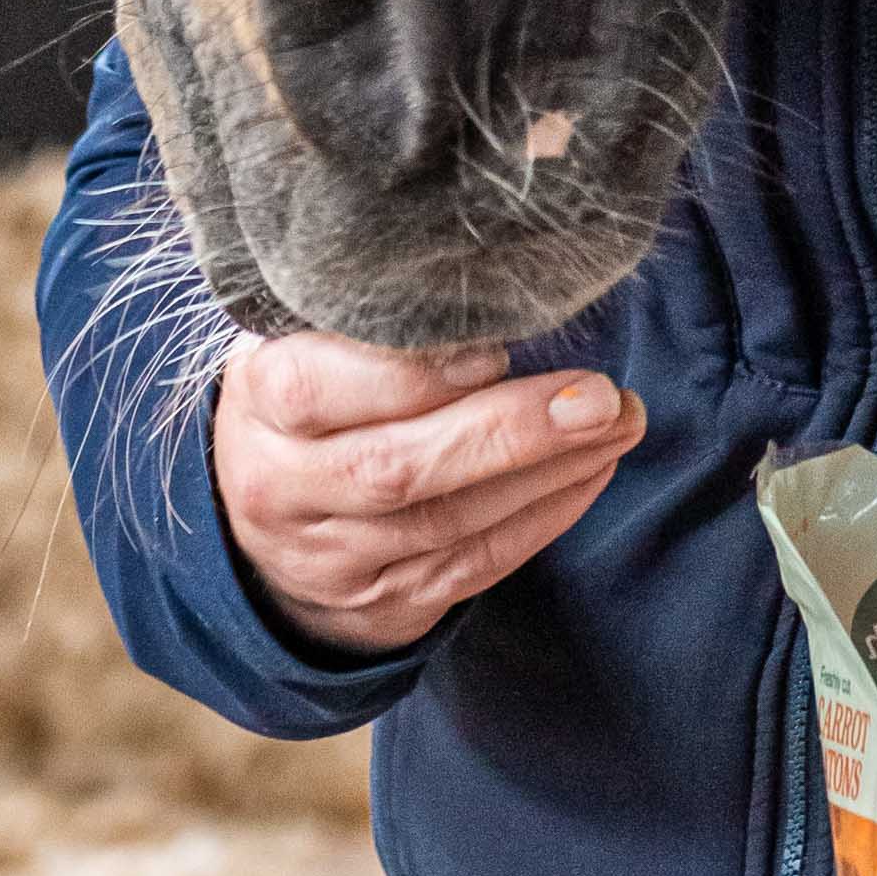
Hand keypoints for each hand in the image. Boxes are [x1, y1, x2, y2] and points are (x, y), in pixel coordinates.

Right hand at [210, 331, 646, 654]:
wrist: (267, 515)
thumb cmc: (308, 392)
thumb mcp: (302, 336)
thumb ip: (363, 312)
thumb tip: (476, 276)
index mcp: (257, 403)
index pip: (315, 390)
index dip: (411, 374)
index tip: (496, 348)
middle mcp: (281, 488)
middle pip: (395, 468)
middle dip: (510, 432)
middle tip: (599, 396)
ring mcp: (330, 556)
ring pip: (447, 522)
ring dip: (549, 472)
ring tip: (618, 422)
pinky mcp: (383, 599)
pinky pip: (473, 564)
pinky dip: (543, 518)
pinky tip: (593, 471)